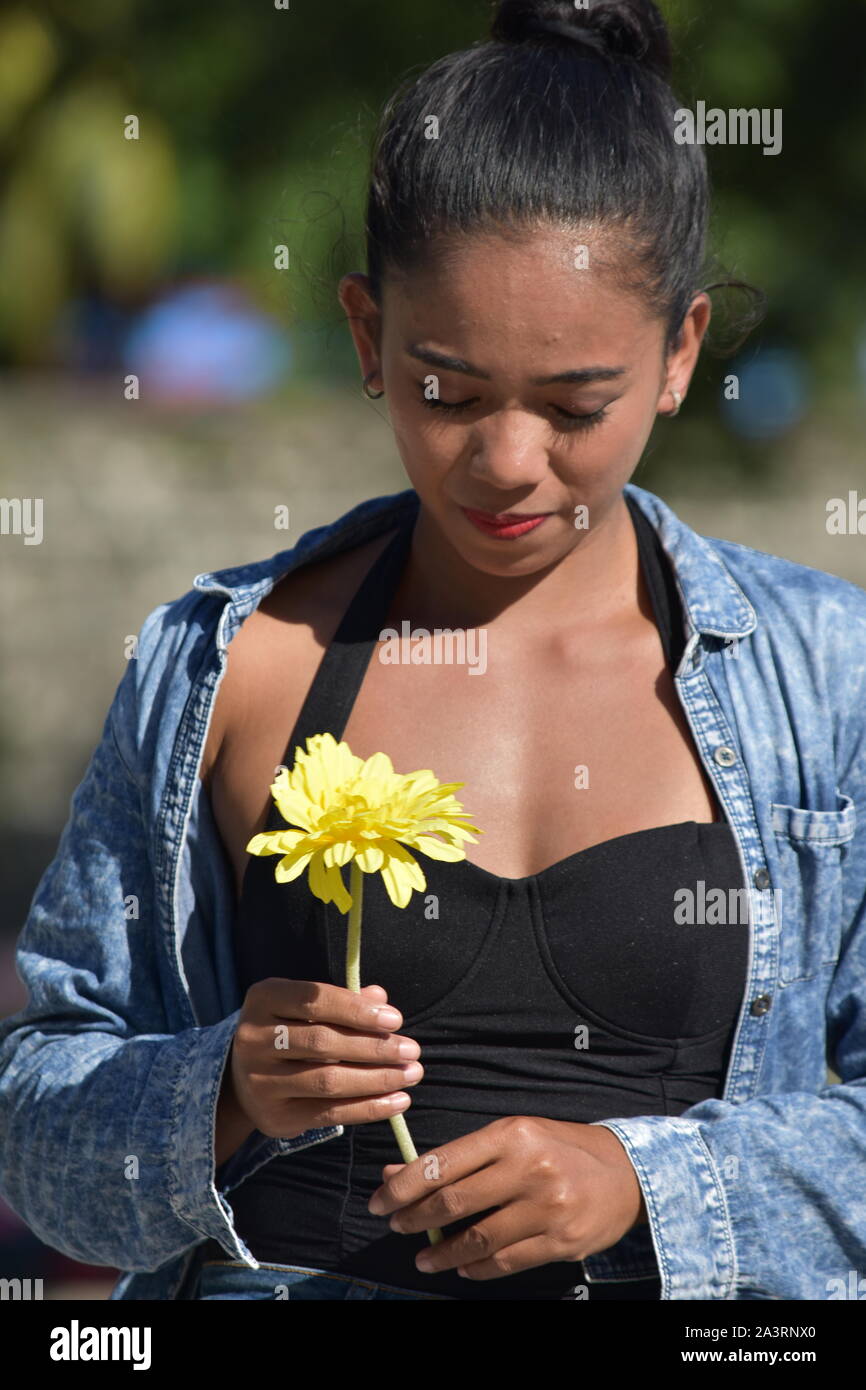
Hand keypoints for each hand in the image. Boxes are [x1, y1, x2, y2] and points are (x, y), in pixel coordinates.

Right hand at [227, 979, 422, 1141]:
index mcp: (265, 999)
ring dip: (377, 1079)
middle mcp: (254, 1039)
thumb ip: (343, 1001)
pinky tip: (397, 1101)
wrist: (247, 1079)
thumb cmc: (290, 1031)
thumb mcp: (308, 1008)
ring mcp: (260, 1080)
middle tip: (411, 1050)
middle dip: (374, 1047)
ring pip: (328, 1080)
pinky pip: (328, 1113)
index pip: (315, 1000)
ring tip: (411, 1074)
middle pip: (323, 1042)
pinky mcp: (275, 1116)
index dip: (357, 1010)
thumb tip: (381, 999)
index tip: (395, 1019)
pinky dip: (368, 1108)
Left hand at [367, 1115, 647, 1280]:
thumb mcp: (512, 1137)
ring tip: (423, 1257)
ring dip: (442, 1253)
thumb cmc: (560, 1148)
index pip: (443, 1162)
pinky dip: (478, 1268)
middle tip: (395, 1227)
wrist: (627, 1173)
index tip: (381, 1200)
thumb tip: (398, 1171)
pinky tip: (462, 1267)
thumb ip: (459, 1156)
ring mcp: (547, 1208)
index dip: (404, 1186)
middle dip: (414, 1219)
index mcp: (511, 1134)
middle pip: (454, 1201)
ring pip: (478, 1238)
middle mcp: (528, 1168)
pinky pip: (507, 1261)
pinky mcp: (562, 1241)